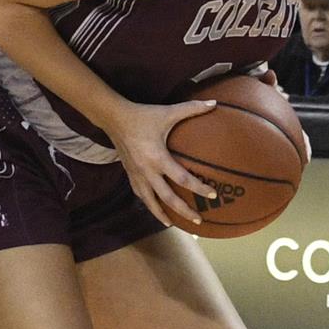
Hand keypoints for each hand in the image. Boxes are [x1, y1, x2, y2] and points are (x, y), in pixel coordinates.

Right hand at [103, 98, 219, 227]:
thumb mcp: (168, 112)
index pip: (182, 179)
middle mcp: (147, 171)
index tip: (213, 195)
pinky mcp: (130, 174)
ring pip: (150, 202)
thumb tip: (214, 103)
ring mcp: (137, 175)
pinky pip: (140, 194)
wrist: (114, 118)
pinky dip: (149, 204)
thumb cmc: (143, 116)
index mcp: (158, 158)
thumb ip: (192, 108)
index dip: (199, 188)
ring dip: (162, 214)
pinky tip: (155, 208)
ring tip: (174, 224)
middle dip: (184, 211)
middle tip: (198, 221)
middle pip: (168, 198)